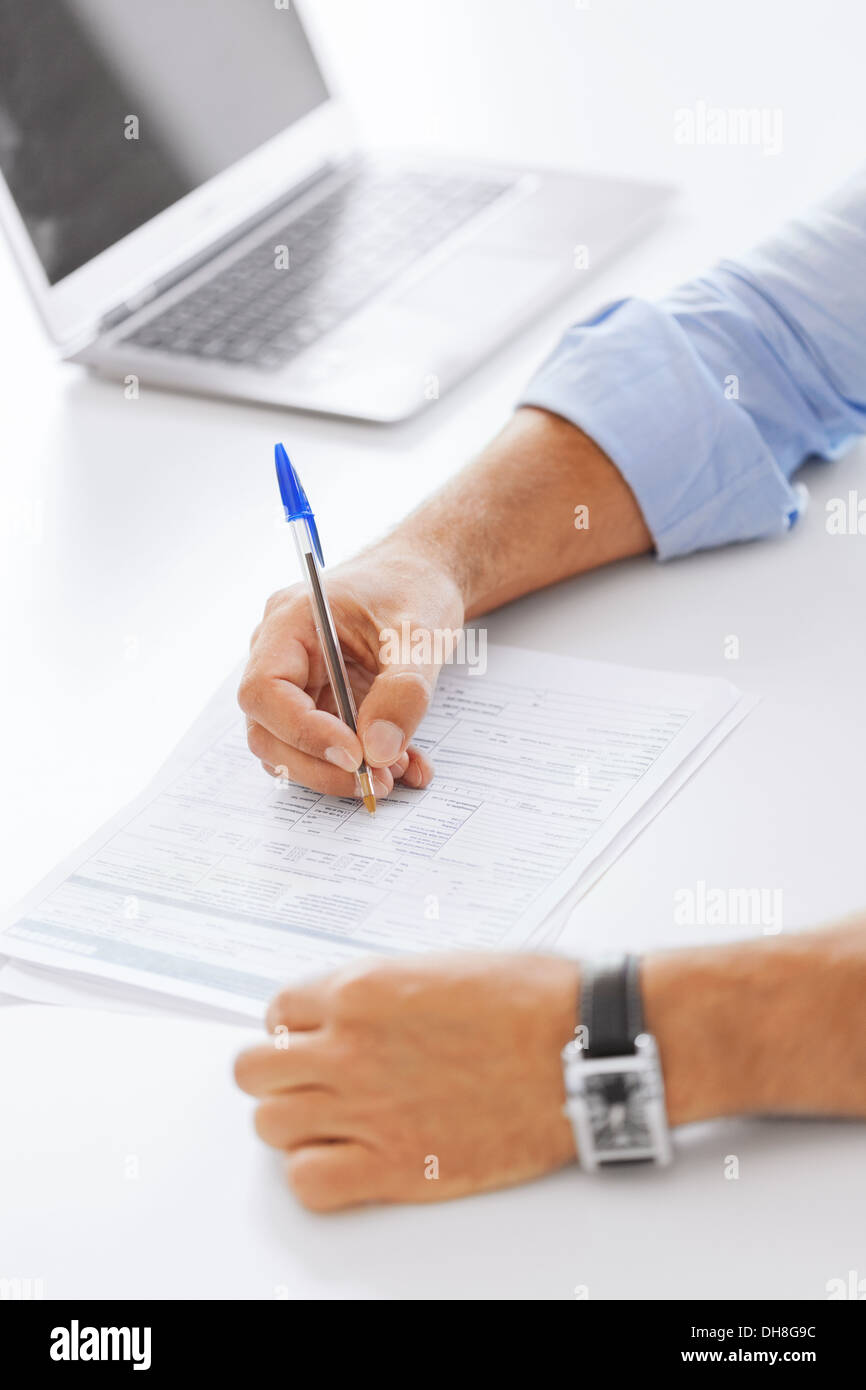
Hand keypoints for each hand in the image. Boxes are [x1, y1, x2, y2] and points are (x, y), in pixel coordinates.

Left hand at [234, 952, 579, 1210]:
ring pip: (270, 1126)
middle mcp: (350, 1048)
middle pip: (256, 1071)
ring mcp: (367, 1108)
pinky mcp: (395, 1165)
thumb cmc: (533, 1000)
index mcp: (361, 990)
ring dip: (294, 1123)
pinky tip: (346, 1160)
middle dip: (279, 1075)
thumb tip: (361, 1010)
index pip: (279, 1011)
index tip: (315, 1038)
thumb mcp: (443, 966)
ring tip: (332, 1121)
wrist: (583, 1050)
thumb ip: (385, 992)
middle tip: (314, 1080)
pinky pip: (309, 1182)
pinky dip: (317, 1174)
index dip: (295, 1027)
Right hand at [238, 548, 463, 798]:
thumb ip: (402, 692)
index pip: (265, 690)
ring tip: (395, 773)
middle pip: (269, 730)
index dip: (303, 732)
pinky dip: (363, 765)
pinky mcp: (320, 704)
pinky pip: (326, 748)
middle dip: (320, 766)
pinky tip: (406, 765)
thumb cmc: (413, 587)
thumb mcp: (419, 636)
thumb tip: (379, 752)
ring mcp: (297, 682)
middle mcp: (281, 655)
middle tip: (376, 781)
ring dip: (339, 773)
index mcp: (290, 622)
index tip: (355, 755)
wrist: (422, 578)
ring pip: (292, 748)